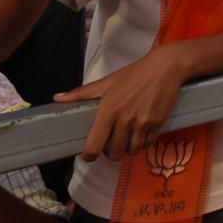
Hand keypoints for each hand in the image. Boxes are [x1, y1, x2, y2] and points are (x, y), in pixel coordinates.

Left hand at [54, 45, 190, 160]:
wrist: (165, 68)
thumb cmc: (134, 74)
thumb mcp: (107, 82)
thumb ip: (82, 93)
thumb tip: (57, 98)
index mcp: (108, 111)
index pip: (94, 146)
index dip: (89, 155)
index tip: (90, 153)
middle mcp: (124, 121)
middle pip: (113, 154)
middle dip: (111, 152)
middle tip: (112, 142)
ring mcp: (142, 124)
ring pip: (131, 151)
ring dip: (128, 148)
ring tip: (128, 138)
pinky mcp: (158, 125)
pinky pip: (148, 144)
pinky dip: (143, 142)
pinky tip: (142, 132)